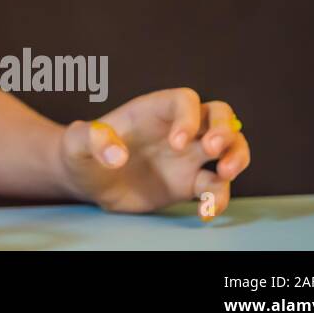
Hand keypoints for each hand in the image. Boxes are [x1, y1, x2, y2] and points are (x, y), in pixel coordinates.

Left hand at [56, 87, 251, 216]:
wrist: (88, 181)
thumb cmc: (82, 153)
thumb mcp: (76, 143)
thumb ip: (91, 140)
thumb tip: (116, 155)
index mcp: (153, 111)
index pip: (185, 100)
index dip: (188, 117)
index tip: (177, 143)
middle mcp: (177, 129)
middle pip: (219, 114)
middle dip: (225, 129)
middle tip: (213, 151)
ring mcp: (188, 156)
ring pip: (230, 146)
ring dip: (237, 157)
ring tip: (224, 174)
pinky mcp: (189, 183)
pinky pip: (216, 187)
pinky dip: (219, 199)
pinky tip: (205, 212)